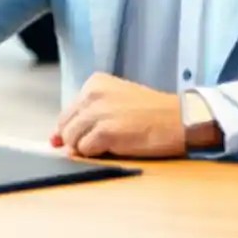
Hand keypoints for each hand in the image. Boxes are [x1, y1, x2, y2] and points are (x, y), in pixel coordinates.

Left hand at [51, 72, 184, 157]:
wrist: (182, 120)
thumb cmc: (152, 114)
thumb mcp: (116, 103)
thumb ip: (87, 116)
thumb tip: (55, 141)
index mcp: (94, 83)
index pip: (67, 112)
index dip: (70, 130)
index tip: (80, 138)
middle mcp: (92, 94)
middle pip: (65, 126)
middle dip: (76, 140)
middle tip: (100, 144)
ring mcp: (98, 112)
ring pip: (72, 139)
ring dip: (86, 148)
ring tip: (111, 145)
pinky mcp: (106, 132)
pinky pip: (86, 150)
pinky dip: (96, 154)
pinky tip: (115, 149)